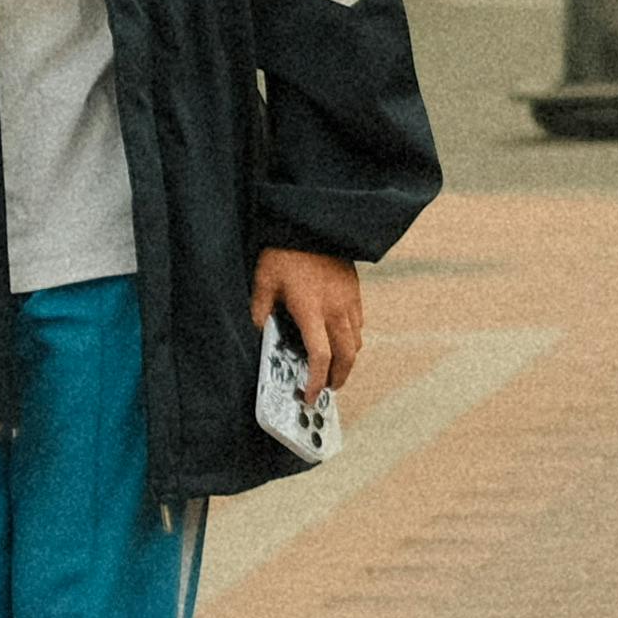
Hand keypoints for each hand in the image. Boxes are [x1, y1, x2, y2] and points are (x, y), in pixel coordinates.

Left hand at [255, 246, 364, 394]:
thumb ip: (260, 311)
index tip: (310, 395)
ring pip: (357, 340)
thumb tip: (259, 332)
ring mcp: (349, 299)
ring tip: (334, 367)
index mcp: (311, 309)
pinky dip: (351, 338)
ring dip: (347, 359)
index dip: (317, 380)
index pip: (321, 355)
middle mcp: (335, 308)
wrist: (311, 222)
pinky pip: (358, 322)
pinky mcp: (355, 290)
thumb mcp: (263, 281)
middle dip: (339, 377)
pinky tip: (337, 337)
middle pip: (348, 355)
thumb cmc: (284, 251)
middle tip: (327, 388)